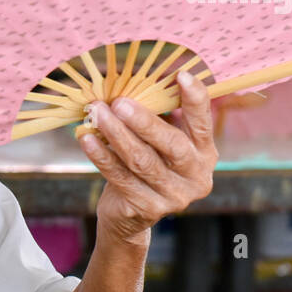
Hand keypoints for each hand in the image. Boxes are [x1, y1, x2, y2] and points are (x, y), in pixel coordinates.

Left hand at [80, 71, 218, 245]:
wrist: (129, 215)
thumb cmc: (145, 164)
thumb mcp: (157, 143)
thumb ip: (158, 118)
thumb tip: (133, 83)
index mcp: (204, 153)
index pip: (203, 124)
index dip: (195, 100)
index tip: (183, 75)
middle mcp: (197, 176)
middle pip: (172, 144)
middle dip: (143, 121)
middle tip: (119, 102)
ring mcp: (174, 196)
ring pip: (142, 160)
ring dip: (116, 134)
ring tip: (97, 113)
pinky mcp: (148, 208)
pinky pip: (120, 176)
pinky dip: (101, 156)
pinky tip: (87, 139)